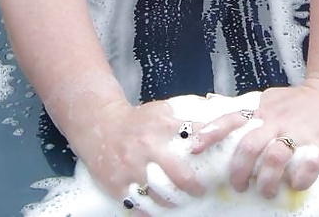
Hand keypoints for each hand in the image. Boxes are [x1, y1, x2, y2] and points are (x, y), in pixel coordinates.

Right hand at [72, 98, 206, 211]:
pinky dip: (149, 211)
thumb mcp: (160, 111)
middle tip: (201, 190)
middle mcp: (147, 148)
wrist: (100, 125)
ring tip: (179, 201)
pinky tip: (157, 210)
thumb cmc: (136, 120)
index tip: (218, 157)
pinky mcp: (116, 184)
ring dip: (173, 201)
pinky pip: (137, 205)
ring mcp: (131, 168)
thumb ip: (183, 118)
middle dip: (194, 186)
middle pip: (178, 174)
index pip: (192, 136)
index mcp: (160, 127)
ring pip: (159, 194)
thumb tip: (211, 120)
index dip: (209, 145)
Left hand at [191, 81, 318, 198]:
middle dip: (240, 170)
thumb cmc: (301, 102)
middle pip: (250, 145)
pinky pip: (307, 165)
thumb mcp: (271, 99)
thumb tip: (214, 110)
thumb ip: (249, 109)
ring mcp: (299, 131)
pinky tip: (296, 184)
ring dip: (267, 180)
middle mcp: (277, 119)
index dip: (212, 132)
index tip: (195, 147)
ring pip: (275, 157)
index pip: (232, 118)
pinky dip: (299, 179)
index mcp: (263, 109)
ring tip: (267, 191)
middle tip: (239, 185)